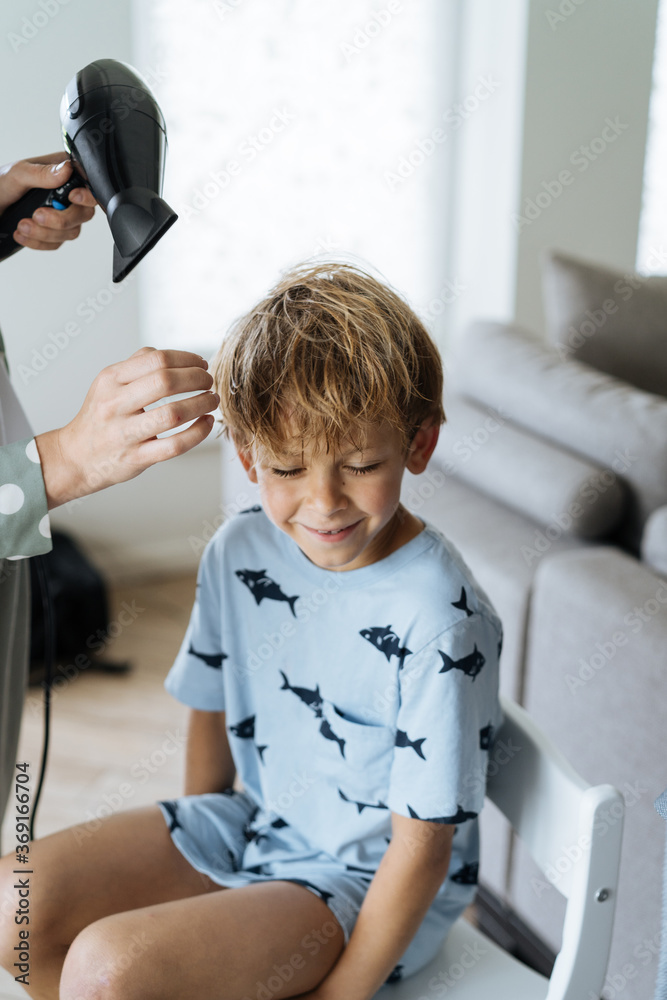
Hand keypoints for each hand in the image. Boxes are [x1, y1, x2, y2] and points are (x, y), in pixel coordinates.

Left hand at [0, 152, 96, 249]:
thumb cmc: (1, 186)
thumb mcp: (18, 174)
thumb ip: (42, 173)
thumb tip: (66, 169)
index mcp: (64, 173)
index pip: (89, 186)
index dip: (87, 196)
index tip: (72, 198)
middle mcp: (67, 194)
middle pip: (83, 213)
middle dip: (60, 219)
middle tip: (37, 215)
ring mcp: (63, 215)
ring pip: (71, 232)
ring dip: (45, 233)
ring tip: (22, 225)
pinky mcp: (55, 232)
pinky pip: (57, 244)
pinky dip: (39, 242)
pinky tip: (22, 233)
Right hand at [35, 347, 219, 508]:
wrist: (75, 457)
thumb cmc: (100, 418)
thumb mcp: (107, 384)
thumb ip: (136, 365)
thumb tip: (174, 355)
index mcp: (110, 380)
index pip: (156, 359)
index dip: (186, 359)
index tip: (201, 364)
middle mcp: (115, 404)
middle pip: (165, 382)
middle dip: (197, 379)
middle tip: (209, 382)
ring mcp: (125, 433)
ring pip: (173, 414)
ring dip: (202, 404)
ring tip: (212, 401)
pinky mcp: (136, 458)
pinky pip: (174, 445)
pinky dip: (198, 433)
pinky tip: (206, 423)